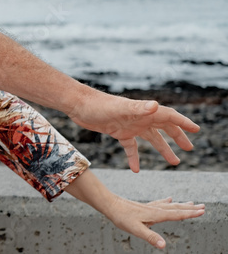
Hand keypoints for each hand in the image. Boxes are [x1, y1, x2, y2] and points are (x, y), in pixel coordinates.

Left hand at [69, 93, 198, 171]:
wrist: (77, 105)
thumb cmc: (97, 104)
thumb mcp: (119, 108)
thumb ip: (138, 108)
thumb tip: (156, 106)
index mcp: (143, 111)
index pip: (169, 116)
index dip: (183, 122)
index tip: (196, 129)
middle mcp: (139, 117)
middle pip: (164, 127)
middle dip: (178, 137)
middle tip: (189, 149)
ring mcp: (129, 125)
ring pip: (150, 138)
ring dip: (162, 149)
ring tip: (175, 162)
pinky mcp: (118, 132)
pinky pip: (131, 147)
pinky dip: (135, 157)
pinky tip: (136, 169)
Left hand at [101, 196, 204, 249]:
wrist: (109, 204)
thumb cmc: (121, 217)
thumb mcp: (136, 230)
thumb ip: (150, 237)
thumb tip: (164, 245)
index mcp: (156, 215)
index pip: (176, 214)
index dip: (190, 214)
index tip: (202, 211)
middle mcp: (155, 209)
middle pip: (176, 209)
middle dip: (190, 209)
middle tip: (203, 207)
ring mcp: (150, 207)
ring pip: (170, 205)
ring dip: (181, 205)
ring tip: (192, 203)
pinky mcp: (144, 207)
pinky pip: (159, 203)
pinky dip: (167, 201)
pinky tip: (169, 198)